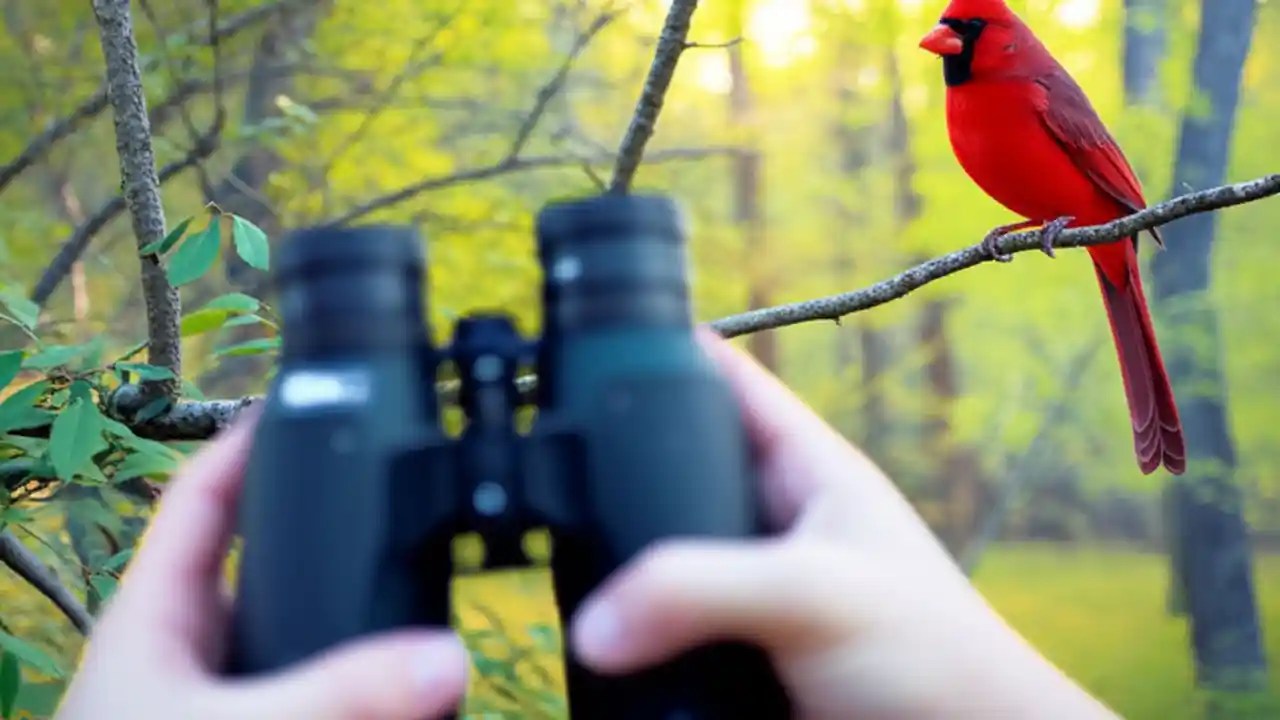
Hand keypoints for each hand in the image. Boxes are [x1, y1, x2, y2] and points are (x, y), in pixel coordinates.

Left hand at [54, 407, 468, 719]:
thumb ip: (338, 695)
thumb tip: (450, 658)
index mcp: (156, 618)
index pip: (202, 499)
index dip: (252, 442)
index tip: (314, 402)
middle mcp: (187, 655)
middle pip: (261, 568)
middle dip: (325, 538)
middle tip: (399, 503)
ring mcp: (216, 703)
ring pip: (292, 644)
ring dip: (347, 627)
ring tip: (420, 591)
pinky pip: (310, 700)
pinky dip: (351, 694)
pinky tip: (402, 697)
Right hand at [566, 328, 1118, 719]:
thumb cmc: (934, 659)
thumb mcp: (813, 596)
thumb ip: (702, 589)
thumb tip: (596, 621)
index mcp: (807, 469)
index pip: (727, 381)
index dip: (666, 351)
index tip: (594, 340)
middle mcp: (776, 520)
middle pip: (680, 465)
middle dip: (620, 462)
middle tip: (553, 458)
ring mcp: (758, 587)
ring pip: (669, 550)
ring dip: (622, 552)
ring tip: (555, 543)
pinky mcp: (743, 650)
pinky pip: (671, 623)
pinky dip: (635, 626)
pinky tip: (599, 632)